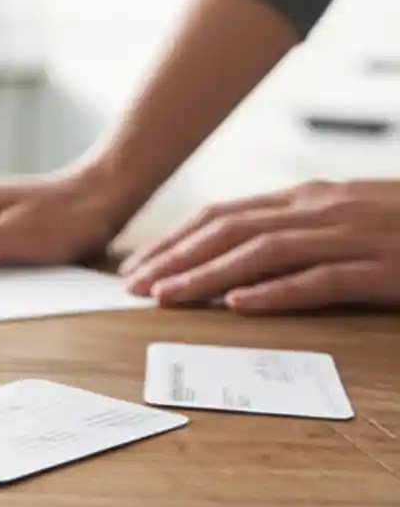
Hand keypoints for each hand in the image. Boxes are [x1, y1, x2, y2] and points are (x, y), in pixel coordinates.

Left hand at [122, 180, 399, 312]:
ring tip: (167, 297)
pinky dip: (278, 293)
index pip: (223, 215)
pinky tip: (241, 307)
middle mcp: (322, 210)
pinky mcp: (384, 268)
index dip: (175, 239)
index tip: (138, 266)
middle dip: (175, 257)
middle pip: (230, 229)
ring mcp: (353, 236)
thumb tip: (237, 263)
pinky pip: (323, 279)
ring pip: (264, 252)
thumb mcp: (344, 222)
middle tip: (132, 286)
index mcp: (309, 199)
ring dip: (208, 275)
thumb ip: (295, 233)